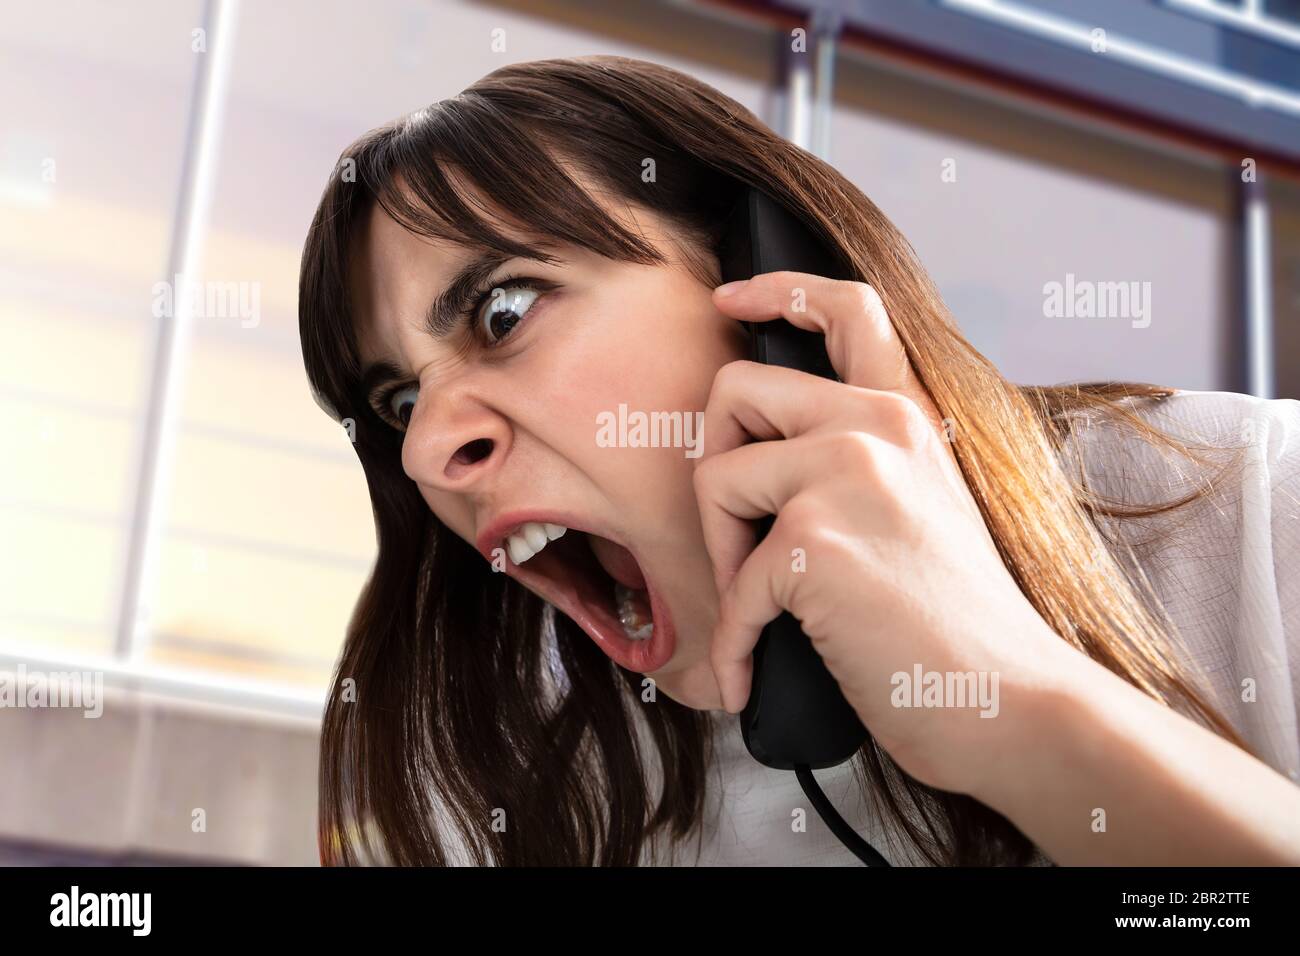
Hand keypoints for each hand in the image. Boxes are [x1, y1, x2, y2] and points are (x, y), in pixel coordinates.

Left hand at [694, 272, 1079, 794]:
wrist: (1010, 701)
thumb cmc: (959, 622)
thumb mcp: (925, 504)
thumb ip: (865, 458)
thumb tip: (774, 451)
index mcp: (908, 415)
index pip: (848, 307)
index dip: (777, 289)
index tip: (730, 300)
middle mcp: (879, 426)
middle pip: (735, 389)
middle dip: (715, 462)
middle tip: (740, 536)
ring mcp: (847, 476)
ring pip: (715, 477)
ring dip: (721, 554)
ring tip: (757, 607)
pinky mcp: (816, 541)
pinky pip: (731, 585)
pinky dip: (731, 641)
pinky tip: (748, 677)